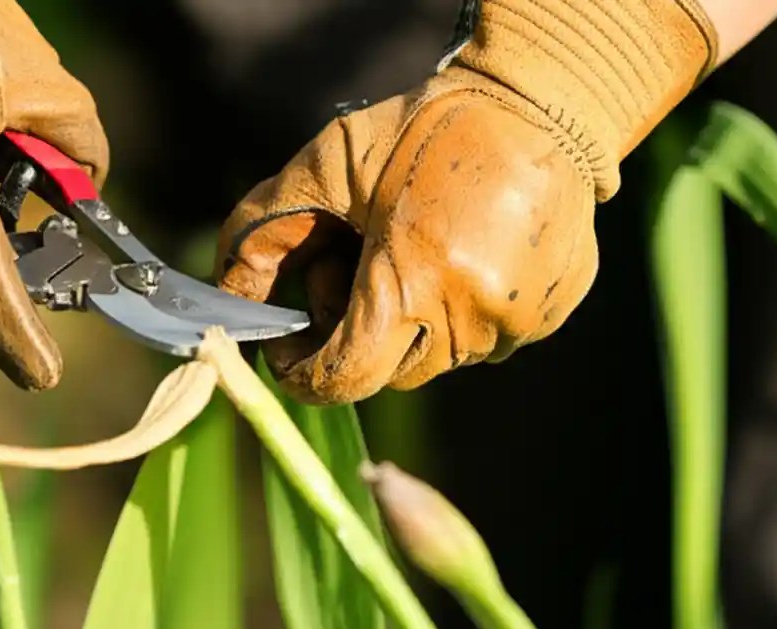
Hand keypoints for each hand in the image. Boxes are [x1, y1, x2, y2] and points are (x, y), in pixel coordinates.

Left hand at [216, 0, 716, 403]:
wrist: (540, 101)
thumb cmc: (426, 126)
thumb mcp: (330, 164)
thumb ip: (264, 230)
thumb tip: (227, 295)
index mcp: (415, 278)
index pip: (345, 378)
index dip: (304, 372)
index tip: (288, 346)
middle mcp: (471, 315)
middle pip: (389, 372)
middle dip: (357, 336)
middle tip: (354, 267)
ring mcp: (519, 321)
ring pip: (439, 359)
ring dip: (412, 323)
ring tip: (414, 250)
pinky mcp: (549, 314)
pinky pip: (486, 339)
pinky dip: (460, 313)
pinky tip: (461, 253)